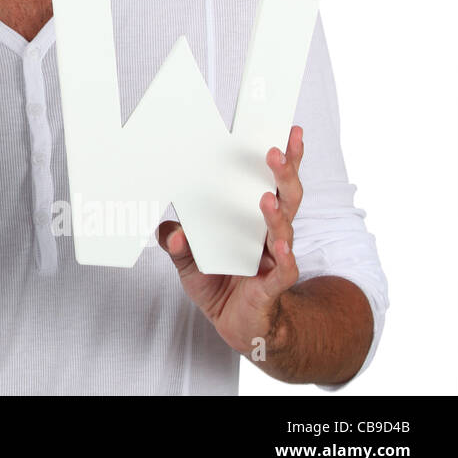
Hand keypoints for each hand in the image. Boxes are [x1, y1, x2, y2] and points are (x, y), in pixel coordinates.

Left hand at [158, 125, 304, 354]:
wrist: (238, 327)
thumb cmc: (219, 286)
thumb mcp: (188, 261)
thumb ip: (176, 243)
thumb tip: (170, 231)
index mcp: (253, 220)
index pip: (271, 181)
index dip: (283, 158)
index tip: (285, 130)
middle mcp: (270, 234)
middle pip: (287, 196)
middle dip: (286, 171)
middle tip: (277, 149)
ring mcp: (275, 258)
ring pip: (285, 228)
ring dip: (277, 211)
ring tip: (266, 196)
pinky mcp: (274, 285)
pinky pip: (284, 269)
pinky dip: (284, 257)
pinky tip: (281, 248)